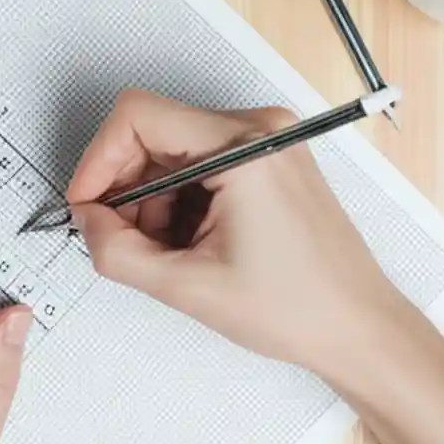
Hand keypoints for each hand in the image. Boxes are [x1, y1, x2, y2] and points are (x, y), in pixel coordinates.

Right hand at [67, 90, 405, 373]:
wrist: (359, 327)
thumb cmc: (296, 308)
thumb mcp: (188, 288)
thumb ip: (118, 251)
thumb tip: (84, 220)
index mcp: (242, 146)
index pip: (137, 116)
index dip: (97, 160)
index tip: (86, 207)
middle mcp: (257, 127)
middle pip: (153, 132)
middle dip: (125, 188)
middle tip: (122, 241)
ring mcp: (266, 140)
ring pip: (173, 151)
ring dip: (152, 200)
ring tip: (169, 254)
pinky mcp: (268, 159)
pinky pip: (200, 163)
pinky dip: (179, 201)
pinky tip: (191, 244)